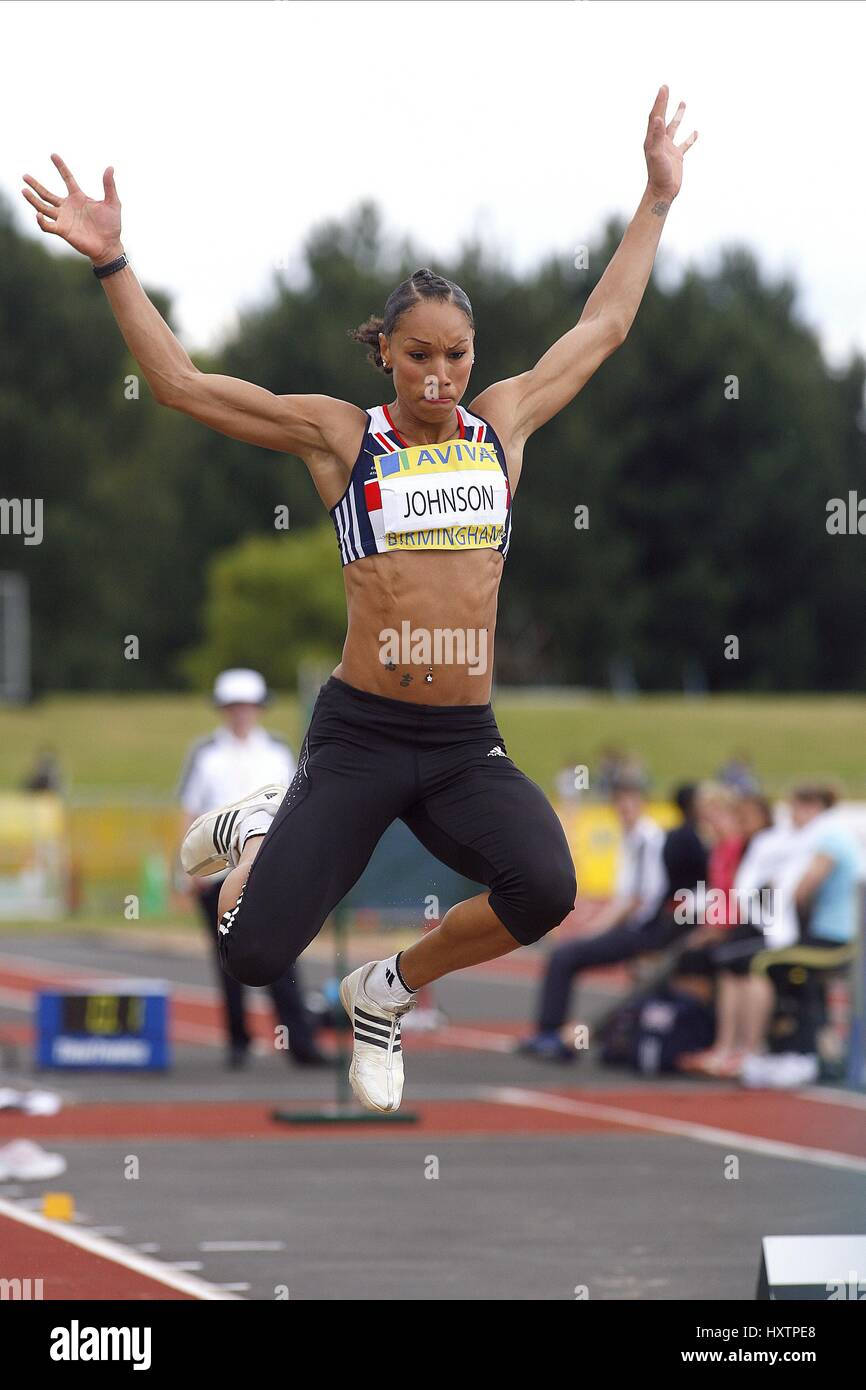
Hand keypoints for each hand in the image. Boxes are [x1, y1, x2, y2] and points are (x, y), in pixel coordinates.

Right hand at [21, 153, 121, 262]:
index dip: (60, 167)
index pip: (67, 178)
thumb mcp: (113, 203)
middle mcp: (68, 207)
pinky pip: (47, 225)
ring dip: (32, 199)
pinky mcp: (63, 231)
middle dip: (35, 185)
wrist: (110, 246)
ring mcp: (64, 219)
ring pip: (43, 207)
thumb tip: (110, 168)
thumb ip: (109, 186)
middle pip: (47, 194)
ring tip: (23, 190)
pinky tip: (38, 214)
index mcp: (78, 197)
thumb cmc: (112, 226)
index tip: (53, 155)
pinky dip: (41, 220)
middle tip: (24, 176)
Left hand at [644, 85, 697, 203]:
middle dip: (664, 103)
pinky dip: (690, 138)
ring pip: (674, 128)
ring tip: (683, 103)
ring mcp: (668, 149)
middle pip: (661, 118)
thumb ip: (657, 136)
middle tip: (666, 88)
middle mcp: (659, 142)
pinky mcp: (676, 157)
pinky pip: (684, 145)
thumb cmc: (658, 175)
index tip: (664, 88)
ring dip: (678, 116)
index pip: (655, 116)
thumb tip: (658, 118)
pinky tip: (696, 132)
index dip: (659, 102)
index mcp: (652, 139)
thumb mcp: (657, 154)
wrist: (662, 192)